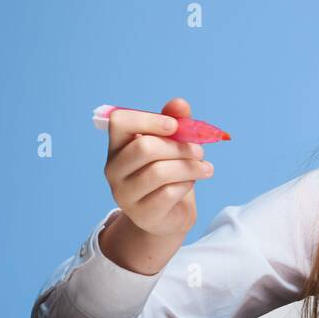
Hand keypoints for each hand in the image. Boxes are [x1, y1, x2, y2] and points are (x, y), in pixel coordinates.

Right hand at [103, 97, 211, 237]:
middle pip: (144, 147)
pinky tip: (192, 183)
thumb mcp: (173, 143)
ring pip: (159, 172)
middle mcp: (114, 169)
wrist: (170, 212)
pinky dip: (187, 184)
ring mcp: (124, 194)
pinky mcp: (142, 214)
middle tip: (199, 151)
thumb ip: (175, 121)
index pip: (120, 121)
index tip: (175, 126)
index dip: (150, 120)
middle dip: (179, 147)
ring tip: (205, 167)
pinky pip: (168, 193)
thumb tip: (179, 103)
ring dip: (189, 166)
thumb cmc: (169, 171)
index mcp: (117, 145)